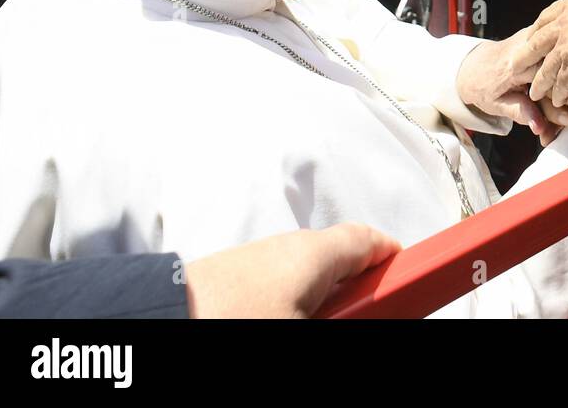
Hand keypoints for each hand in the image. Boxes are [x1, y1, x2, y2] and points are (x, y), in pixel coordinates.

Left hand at [183, 222, 399, 317]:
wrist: (158, 321)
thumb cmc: (233, 318)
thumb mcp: (307, 324)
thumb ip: (349, 317)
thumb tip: (368, 313)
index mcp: (316, 252)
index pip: (373, 242)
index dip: (395, 264)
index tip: (408, 285)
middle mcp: (289, 247)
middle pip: (343, 265)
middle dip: (355, 294)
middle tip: (359, 318)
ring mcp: (258, 260)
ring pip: (308, 279)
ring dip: (321, 303)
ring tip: (316, 325)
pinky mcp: (231, 279)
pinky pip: (277, 288)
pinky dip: (289, 306)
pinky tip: (281, 323)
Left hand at [455, 25, 567, 145]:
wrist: (473, 63)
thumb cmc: (484, 87)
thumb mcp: (496, 104)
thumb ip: (519, 112)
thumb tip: (538, 127)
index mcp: (512, 67)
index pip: (543, 77)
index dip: (561, 93)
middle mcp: (522, 49)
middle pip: (552, 66)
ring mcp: (528, 38)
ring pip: (555, 56)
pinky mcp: (533, 35)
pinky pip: (551, 48)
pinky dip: (562, 63)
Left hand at [523, 0, 567, 107]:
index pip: (546, 18)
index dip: (538, 32)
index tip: (533, 40)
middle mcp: (565, 23)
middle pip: (536, 43)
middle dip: (525, 57)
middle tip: (516, 66)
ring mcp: (567, 46)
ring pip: (545, 69)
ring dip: (539, 83)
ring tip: (534, 93)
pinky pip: (560, 85)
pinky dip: (558, 95)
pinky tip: (558, 101)